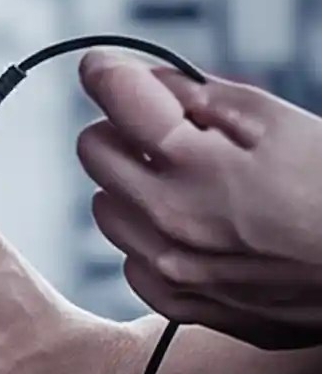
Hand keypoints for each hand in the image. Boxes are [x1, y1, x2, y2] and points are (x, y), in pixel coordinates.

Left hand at [76, 50, 321, 348]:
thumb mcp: (280, 121)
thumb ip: (199, 97)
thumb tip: (143, 81)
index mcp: (194, 164)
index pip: (115, 99)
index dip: (109, 73)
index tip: (106, 68)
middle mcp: (170, 220)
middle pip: (94, 152)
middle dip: (121, 131)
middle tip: (167, 131)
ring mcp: (173, 269)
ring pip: (107, 207)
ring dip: (133, 187)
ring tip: (191, 183)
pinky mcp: (183, 305)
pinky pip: (132, 262)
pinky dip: (150, 239)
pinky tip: (194, 229)